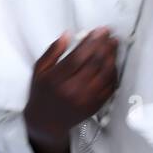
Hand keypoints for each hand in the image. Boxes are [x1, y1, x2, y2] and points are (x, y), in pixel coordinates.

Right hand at [23, 29, 118, 152]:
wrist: (47, 121)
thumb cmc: (41, 93)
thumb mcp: (39, 70)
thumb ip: (52, 52)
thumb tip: (67, 35)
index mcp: (56, 80)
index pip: (77, 57)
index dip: (90, 42)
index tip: (98, 31)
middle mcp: (73, 90)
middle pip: (94, 64)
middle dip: (104, 46)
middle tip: (109, 34)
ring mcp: (87, 99)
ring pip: (105, 74)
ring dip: (112, 57)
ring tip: (113, 44)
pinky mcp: (97, 105)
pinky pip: (110, 86)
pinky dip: (114, 72)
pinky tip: (113, 61)